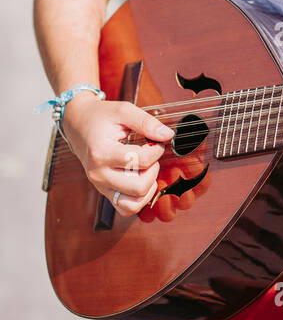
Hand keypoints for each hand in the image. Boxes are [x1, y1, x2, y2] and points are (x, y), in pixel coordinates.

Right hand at [61, 93, 174, 216]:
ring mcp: (100, 185)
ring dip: (148, 188)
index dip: (156, 150)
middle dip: (153, 171)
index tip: (155, 142)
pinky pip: (126, 209)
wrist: (78, 124)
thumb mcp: (123, 110)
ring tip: (146, 170)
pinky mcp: (104, 192)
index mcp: (101, 152)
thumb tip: (167, 135)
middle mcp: (99, 173)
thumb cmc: (100, 118)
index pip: (140, 161)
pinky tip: (141, 180)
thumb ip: (146, 122)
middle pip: (138, 187)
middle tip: (150, 157)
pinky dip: (139, 200)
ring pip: (133, 204)